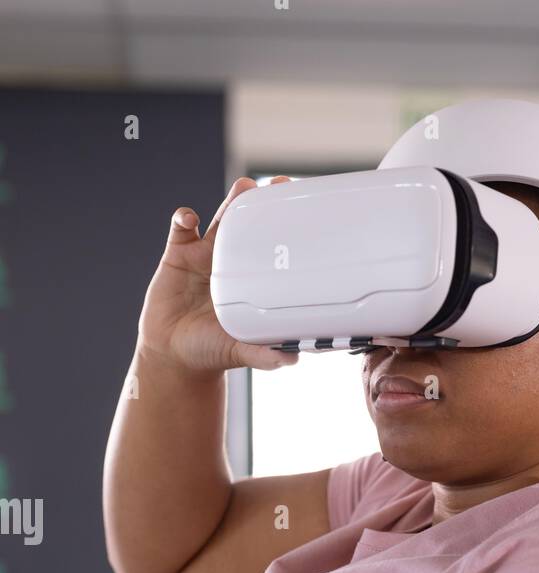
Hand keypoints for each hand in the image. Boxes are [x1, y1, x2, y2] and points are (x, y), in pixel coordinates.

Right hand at [137, 175, 299, 376]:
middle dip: (263, 204)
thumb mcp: (241, 351)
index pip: (271, 249)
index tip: (302, 213)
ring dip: (232, 201)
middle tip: (278, 185)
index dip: (284, 230)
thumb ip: (264, 354)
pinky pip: (180, 230)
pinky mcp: (177, 256)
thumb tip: (291, 360)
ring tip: (245, 187)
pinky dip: (184, 218)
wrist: (175, 355)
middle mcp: (230, 263)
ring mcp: (204, 256)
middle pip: (249, 226)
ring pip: (221, 220)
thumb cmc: (211, 351)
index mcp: (250, 281)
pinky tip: (190, 219)